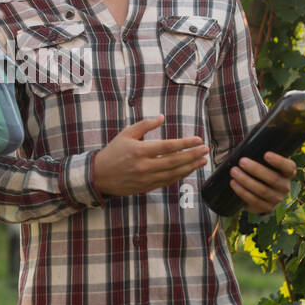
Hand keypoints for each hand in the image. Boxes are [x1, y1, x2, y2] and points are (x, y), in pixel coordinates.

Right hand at [92, 114, 208, 196]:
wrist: (99, 176)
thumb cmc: (113, 152)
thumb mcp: (126, 134)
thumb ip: (144, 125)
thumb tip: (162, 117)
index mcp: (140, 151)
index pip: (168, 147)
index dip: (185, 143)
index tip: (198, 139)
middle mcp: (144, 166)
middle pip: (175, 161)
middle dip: (192, 155)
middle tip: (205, 150)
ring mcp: (146, 178)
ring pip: (173, 173)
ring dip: (190, 167)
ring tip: (202, 160)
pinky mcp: (146, 187)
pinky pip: (167, 182)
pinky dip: (180, 176)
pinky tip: (189, 170)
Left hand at [229, 151, 295, 213]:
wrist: (260, 189)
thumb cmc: (261, 167)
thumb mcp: (264, 159)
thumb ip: (261, 150)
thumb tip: (248, 140)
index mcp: (289, 172)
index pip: (288, 167)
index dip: (279, 161)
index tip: (266, 154)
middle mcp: (285, 186)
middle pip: (273, 179)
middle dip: (256, 170)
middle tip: (241, 161)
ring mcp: (277, 199)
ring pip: (262, 191)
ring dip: (246, 181)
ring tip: (233, 171)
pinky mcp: (267, 208)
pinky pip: (254, 201)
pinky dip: (242, 192)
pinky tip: (234, 183)